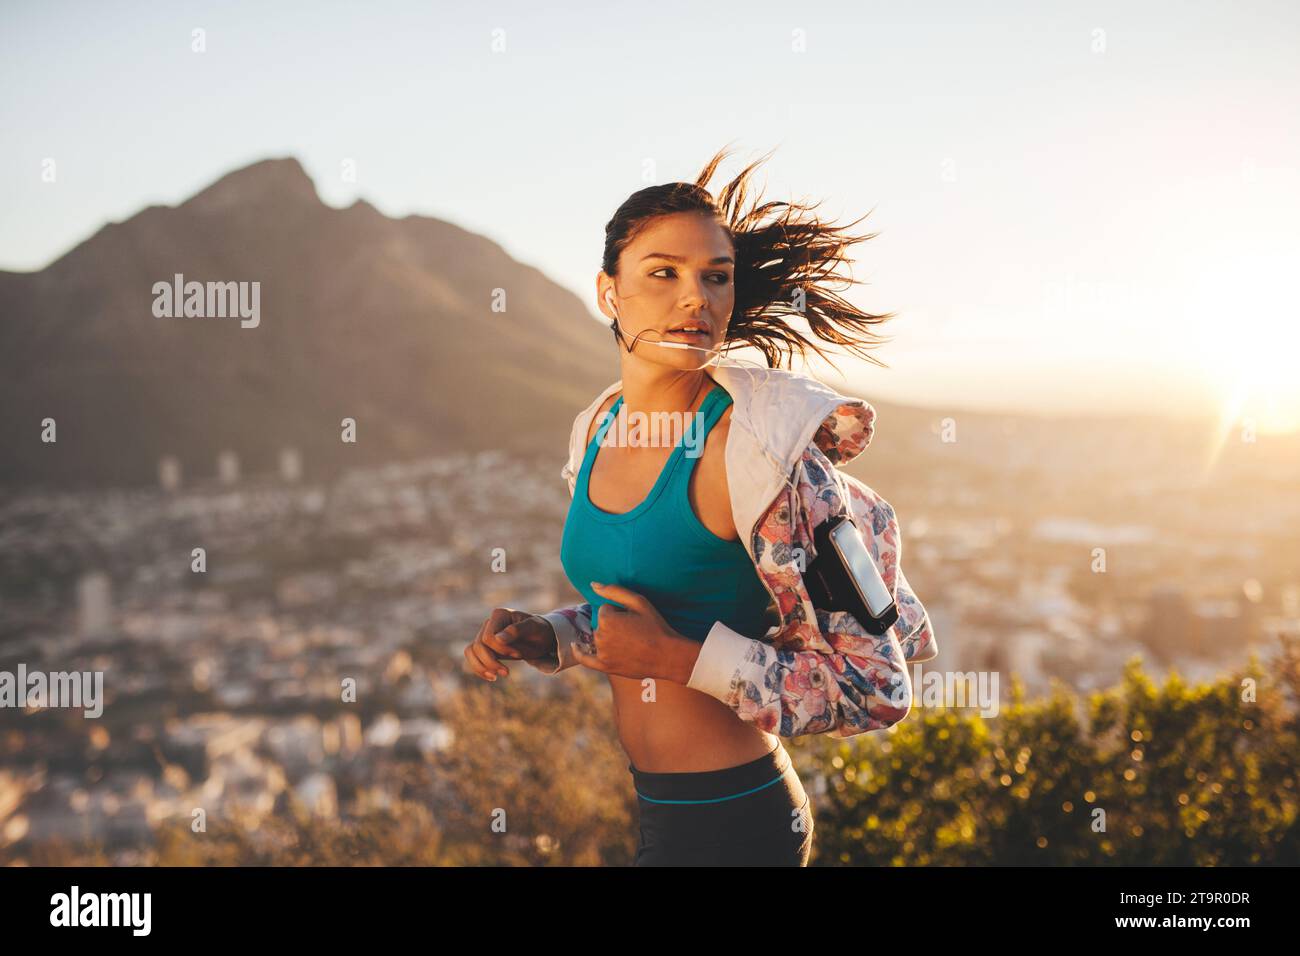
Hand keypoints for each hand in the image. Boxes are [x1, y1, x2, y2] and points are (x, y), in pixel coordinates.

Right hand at [466, 607, 557, 680]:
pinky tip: (492, 677)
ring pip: (471, 651)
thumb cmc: (539, 631)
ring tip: (496, 677)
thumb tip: (498, 638)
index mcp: (500, 615)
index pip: (489, 637)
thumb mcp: (534, 628)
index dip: (501, 650)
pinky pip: (472, 657)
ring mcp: (485, 635)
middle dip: (491, 661)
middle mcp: (489, 623)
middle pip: (478, 646)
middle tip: (507, 672)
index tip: (518, 655)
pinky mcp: (484, 647)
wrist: (541, 638)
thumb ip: (517, 630)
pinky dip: (478, 668)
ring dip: (482, 667)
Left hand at [574, 582, 700, 682]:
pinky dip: (579, 653)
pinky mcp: (604, 666)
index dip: (620, 613)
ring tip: (630, 643)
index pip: (606, 609)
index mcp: (606, 619)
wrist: (667, 656)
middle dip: (614, 625)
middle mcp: (600, 636)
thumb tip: (593, 584)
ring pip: (599, 638)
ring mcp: (601, 653)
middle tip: (634, 632)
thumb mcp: (639, 602)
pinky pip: (585, 659)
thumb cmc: (655, 626)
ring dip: (609, 637)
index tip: (634, 620)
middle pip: (601, 624)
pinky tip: (574, 646)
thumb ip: (614, 590)